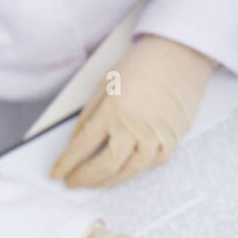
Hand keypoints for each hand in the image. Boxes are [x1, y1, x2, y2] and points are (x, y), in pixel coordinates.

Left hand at [50, 35, 214, 187]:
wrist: (181, 55)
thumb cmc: (143, 64)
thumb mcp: (105, 83)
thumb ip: (89, 114)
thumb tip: (77, 142)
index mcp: (113, 110)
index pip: (82, 147)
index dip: (66, 164)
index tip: (57, 173)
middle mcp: (135, 127)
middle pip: (105, 166)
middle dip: (85, 178)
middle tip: (74, 182)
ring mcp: (157, 136)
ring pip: (130, 171)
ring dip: (109, 181)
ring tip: (96, 182)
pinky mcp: (174, 139)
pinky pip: (152, 163)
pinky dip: (136, 170)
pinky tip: (125, 169)